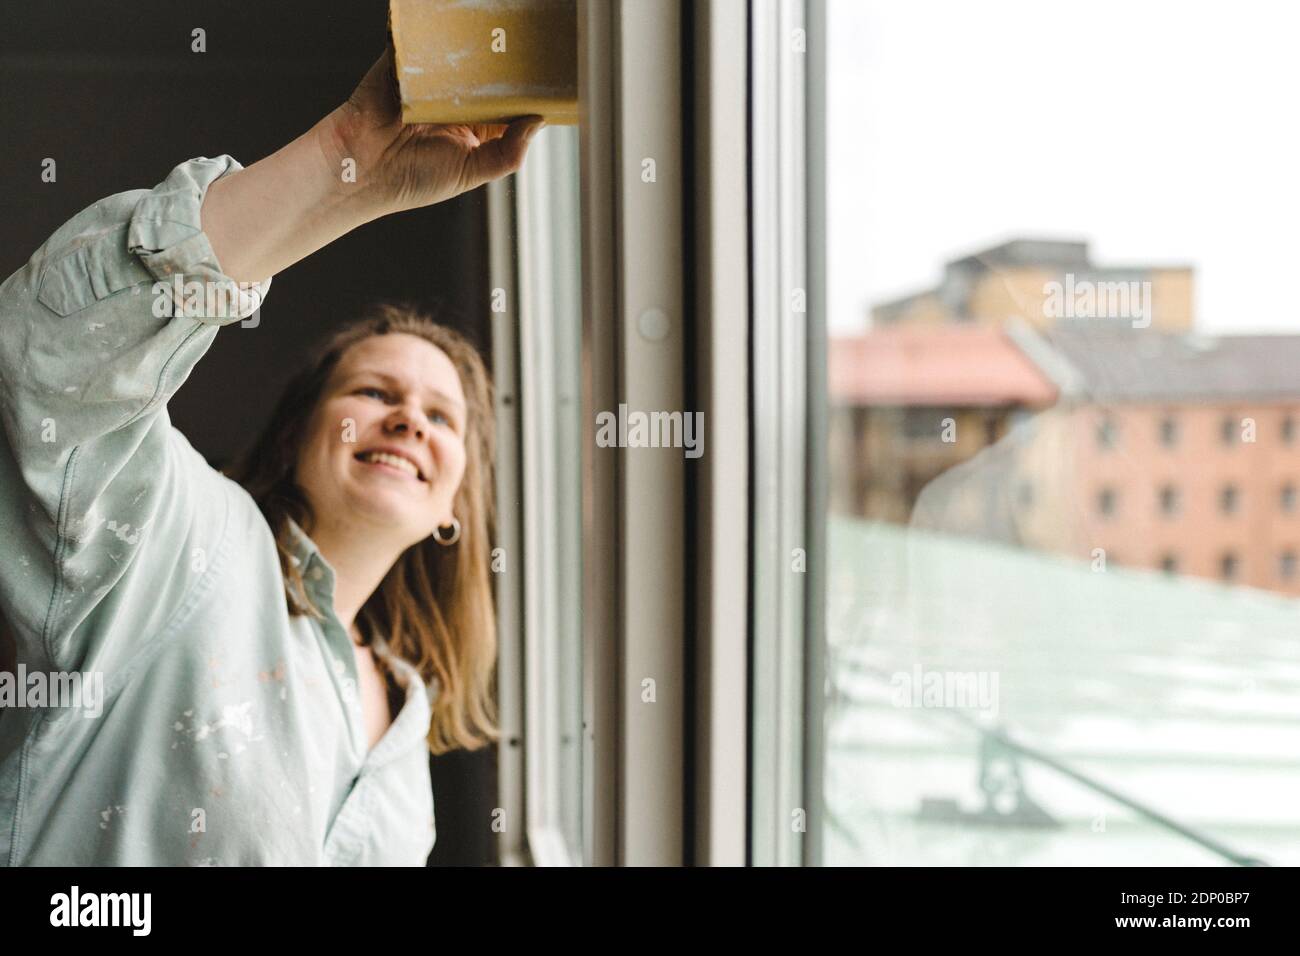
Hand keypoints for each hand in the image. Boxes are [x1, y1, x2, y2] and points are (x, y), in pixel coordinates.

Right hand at [319, 48, 545, 214]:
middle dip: (509, 65)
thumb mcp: (471, 172)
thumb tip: (537, 121)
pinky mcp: (402, 61)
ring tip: (501, 35)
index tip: (552, 83)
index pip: (507, 105)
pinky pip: (422, 38)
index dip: (527, 95)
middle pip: (489, 76)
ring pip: (461, 55)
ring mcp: (428, 80)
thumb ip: (507, 152)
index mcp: (472, 129)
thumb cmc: (411, 178)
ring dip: (478, 45)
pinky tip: (457, 25)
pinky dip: (435, 28)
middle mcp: (453, 103)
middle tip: (533, 51)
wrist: (358, 169)